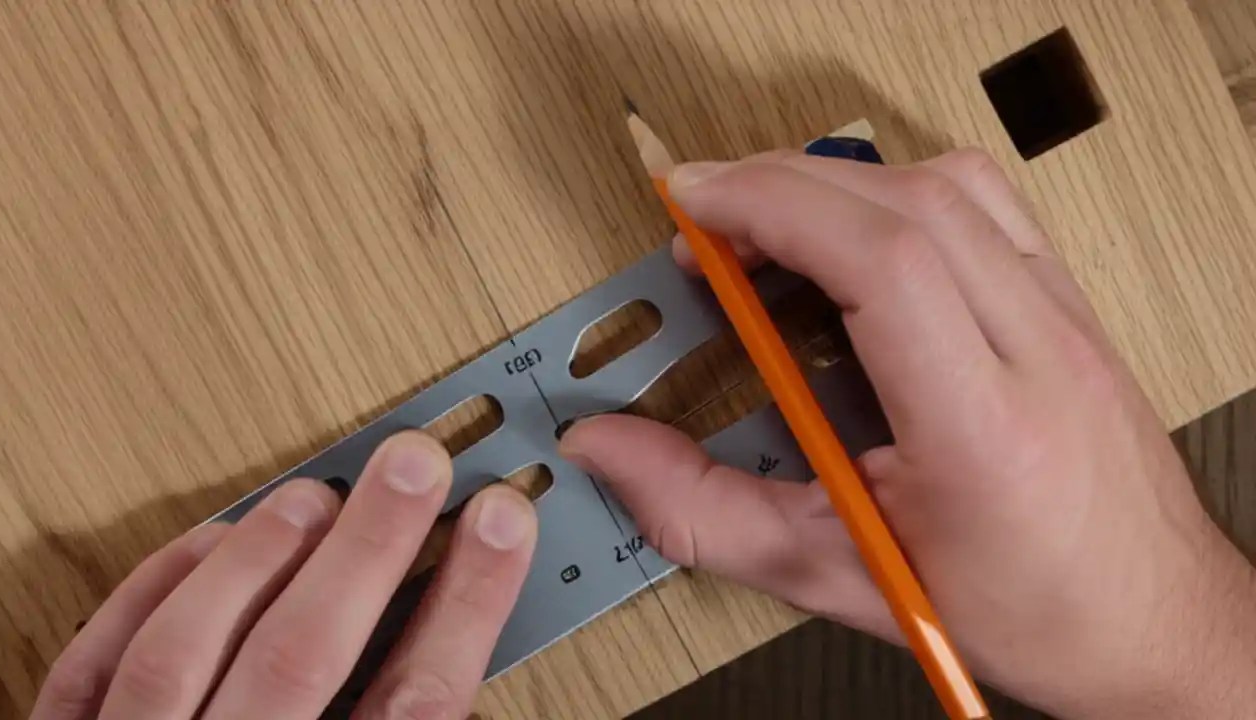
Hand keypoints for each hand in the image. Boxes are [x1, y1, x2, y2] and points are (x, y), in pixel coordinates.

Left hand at [31, 431, 536, 719]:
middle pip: (301, 660)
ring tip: (315, 495)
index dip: (466, 605)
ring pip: (187, 651)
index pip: (412, 707)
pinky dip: (150, 593)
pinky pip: (93, 668)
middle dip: (369, 549)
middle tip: (413, 467)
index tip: (498, 528)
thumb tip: (471, 685)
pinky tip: (207, 543)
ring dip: (259, 557)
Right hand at [560, 149, 1255, 718]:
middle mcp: (1042, 352)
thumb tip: (611, 451)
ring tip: (771, 225)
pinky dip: (899, 191)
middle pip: (908, 203)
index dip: (775, 209)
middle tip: (706, 220)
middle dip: (781, 185)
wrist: (1148, 622)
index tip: (695, 208)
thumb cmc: (1018, 610)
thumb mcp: (836, 575)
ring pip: (952, 185)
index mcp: (985, 429)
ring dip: (841, 181)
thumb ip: (705, 511)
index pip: (884, 263)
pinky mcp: (1070, 305)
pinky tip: (855, 236)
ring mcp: (1066, 318)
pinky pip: (987, 202)